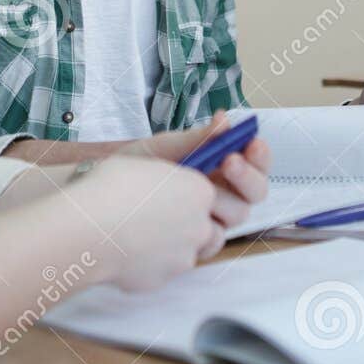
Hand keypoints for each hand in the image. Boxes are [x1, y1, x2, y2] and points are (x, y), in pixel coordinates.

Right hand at [68, 157, 219, 289]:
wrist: (87, 228)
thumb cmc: (111, 187)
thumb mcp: (146, 160)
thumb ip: (174, 169)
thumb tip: (183, 170)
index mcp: (199, 191)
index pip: (216, 196)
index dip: (198, 196)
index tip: (180, 195)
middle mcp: (200, 225)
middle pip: (214, 229)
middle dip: (199, 226)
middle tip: (169, 217)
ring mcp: (183, 256)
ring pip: (192, 253)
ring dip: (178, 246)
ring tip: (147, 234)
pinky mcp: (164, 279)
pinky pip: (164, 270)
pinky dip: (151, 263)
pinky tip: (128, 250)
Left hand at [118, 112, 271, 233]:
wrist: (103, 196)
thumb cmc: (135, 169)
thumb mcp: (164, 148)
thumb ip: (197, 139)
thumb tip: (225, 120)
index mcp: (221, 168)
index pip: (255, 163)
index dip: (260, 155)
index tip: (252, 143)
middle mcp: (222, 194)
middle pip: (255, 192)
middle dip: (247, 176)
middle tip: (229, 162)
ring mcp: (211, 219)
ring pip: (238, 216)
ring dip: (226, 199)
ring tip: (199, 185)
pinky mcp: (196, 244)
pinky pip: (213, 241)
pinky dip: (205, 228)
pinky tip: (186, 217)